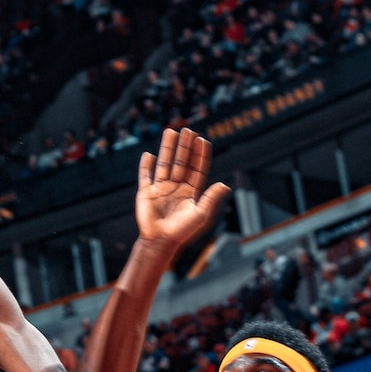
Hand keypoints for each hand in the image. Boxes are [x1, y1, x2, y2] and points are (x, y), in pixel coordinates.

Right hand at [135, 128, 231, 261]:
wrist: (160, 241)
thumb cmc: (182, 231)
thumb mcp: (201, 214)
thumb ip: (211, 198)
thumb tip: (225, 184)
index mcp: (190, 192)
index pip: (196, 168)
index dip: (200, 155)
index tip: (202, 140)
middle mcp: (176, 188)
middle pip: (181, 162)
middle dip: (185, 146)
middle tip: (188, 129)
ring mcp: (160, 189)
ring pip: (164, 163)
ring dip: (167, 148)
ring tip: (170, 132)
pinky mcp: (145, 193)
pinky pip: (145, 176)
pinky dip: (146, 166)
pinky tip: (149, 154)